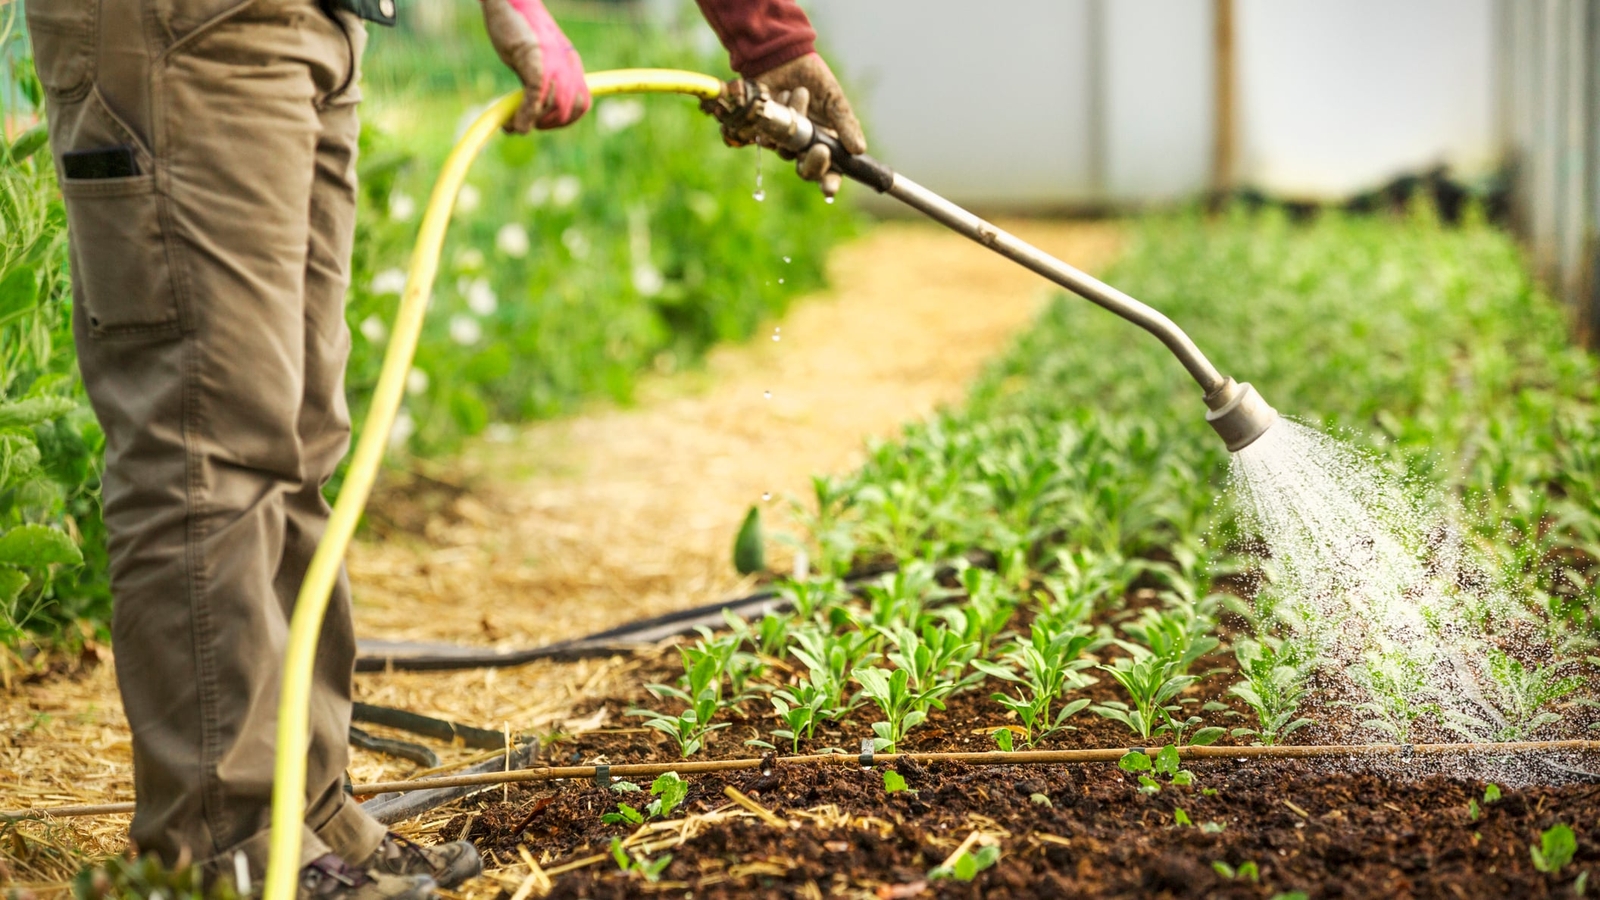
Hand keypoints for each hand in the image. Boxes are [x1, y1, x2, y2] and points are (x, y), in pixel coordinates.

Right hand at [480, 0, 590, 131]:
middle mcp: (567, 66)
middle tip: (526, 124)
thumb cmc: (517, 25)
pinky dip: (526, 115)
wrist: (509, 1)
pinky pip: (537, 98)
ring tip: (514, 124)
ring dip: (533, 122)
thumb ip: (539, 77)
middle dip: (548, 124)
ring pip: (555, 108)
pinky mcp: (536, 63)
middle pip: (569, 110)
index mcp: (570, 64)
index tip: (546, 123)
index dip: (565, 119)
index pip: (581, 103)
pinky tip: (514, 124)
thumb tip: (532, 103)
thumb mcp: (534, 56)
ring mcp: (554, 65)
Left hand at [750, 53, 864, 197]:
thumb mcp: (835, 99)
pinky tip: (780, 94)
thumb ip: (846, 124)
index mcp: (826, 143)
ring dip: (795, 120)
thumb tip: (859, 149)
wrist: (782, 57)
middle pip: (805, 171)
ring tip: (800, 92)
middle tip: (818, 148)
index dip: (829, 183)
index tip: (829, 188)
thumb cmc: (814, 79)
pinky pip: (766, 136)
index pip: (830, 172)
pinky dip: (777, 114)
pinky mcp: (763, 132)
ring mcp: (782, 141)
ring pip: (785, 150)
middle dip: (812, 164)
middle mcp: (804, 147)